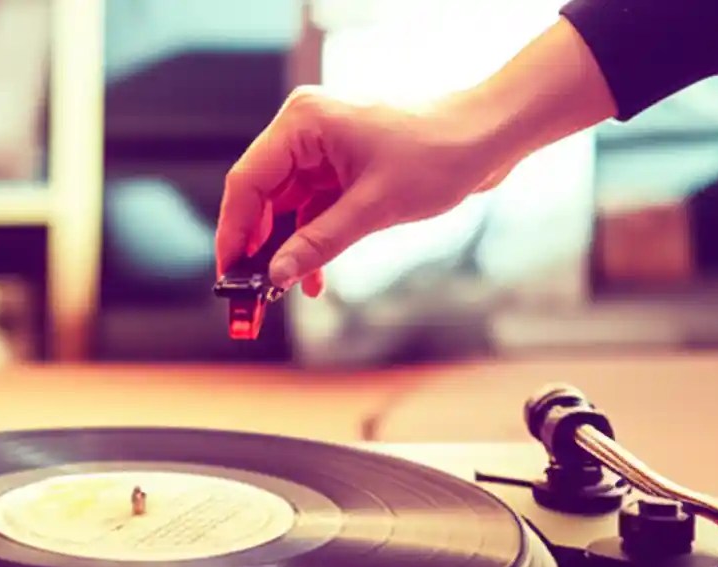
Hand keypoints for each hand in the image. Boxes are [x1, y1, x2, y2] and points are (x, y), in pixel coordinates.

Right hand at [213, 86, 508, 296]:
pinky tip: (313, 277)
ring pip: (285, 207)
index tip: (227, 274)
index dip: (233, 232)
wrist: (489, 136)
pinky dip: (311, 241)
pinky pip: (311, 209)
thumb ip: (320, 243)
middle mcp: (305, 130)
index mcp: (303, 123)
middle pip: (261, 195)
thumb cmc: (439, 153)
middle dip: (257, 245)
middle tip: (250, 292)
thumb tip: (277, 276)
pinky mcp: (340, 167)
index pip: (248, 181)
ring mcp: (322, 149)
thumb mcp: (374, 207)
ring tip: (283, 290)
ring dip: (286, 249)